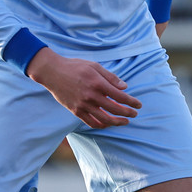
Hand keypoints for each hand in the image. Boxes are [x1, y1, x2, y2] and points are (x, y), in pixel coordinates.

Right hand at [27, 48, 141, 128]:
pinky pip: (90, 122)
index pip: (120, 96)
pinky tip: (107, 124)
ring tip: (124, 121)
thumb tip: (125, 87)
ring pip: (104, 119)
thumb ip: (111, 77)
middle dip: (127, 113)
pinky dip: (101, 125)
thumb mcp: (95, 66)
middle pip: (114, 109)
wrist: (52, 72)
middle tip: (135, 114)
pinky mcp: (75, 110)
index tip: (138, 105)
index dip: (132, 102)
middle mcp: (91, 96)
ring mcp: (82, 105)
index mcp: (98, 84)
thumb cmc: (75, 67)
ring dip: (117, 122)